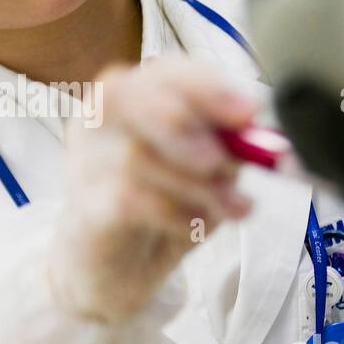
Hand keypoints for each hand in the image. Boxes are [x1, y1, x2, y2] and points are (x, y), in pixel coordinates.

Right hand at [46, 51, 261, 322]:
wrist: (112, 271)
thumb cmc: (160, 208)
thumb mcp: (205, 171)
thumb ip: (227, 146)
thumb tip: (258, 134)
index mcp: (131, 97)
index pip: (164, 72)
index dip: (208, 87)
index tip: (249, 113)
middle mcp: (97, 122)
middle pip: (131, 96)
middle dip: (188, 126)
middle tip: (226, 163)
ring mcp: (85, 164)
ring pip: (139, 155)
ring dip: (198, 184)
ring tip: (234, 207)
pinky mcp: (85, 209)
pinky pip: (132, 199)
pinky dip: (176, 213)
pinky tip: (196, 226)